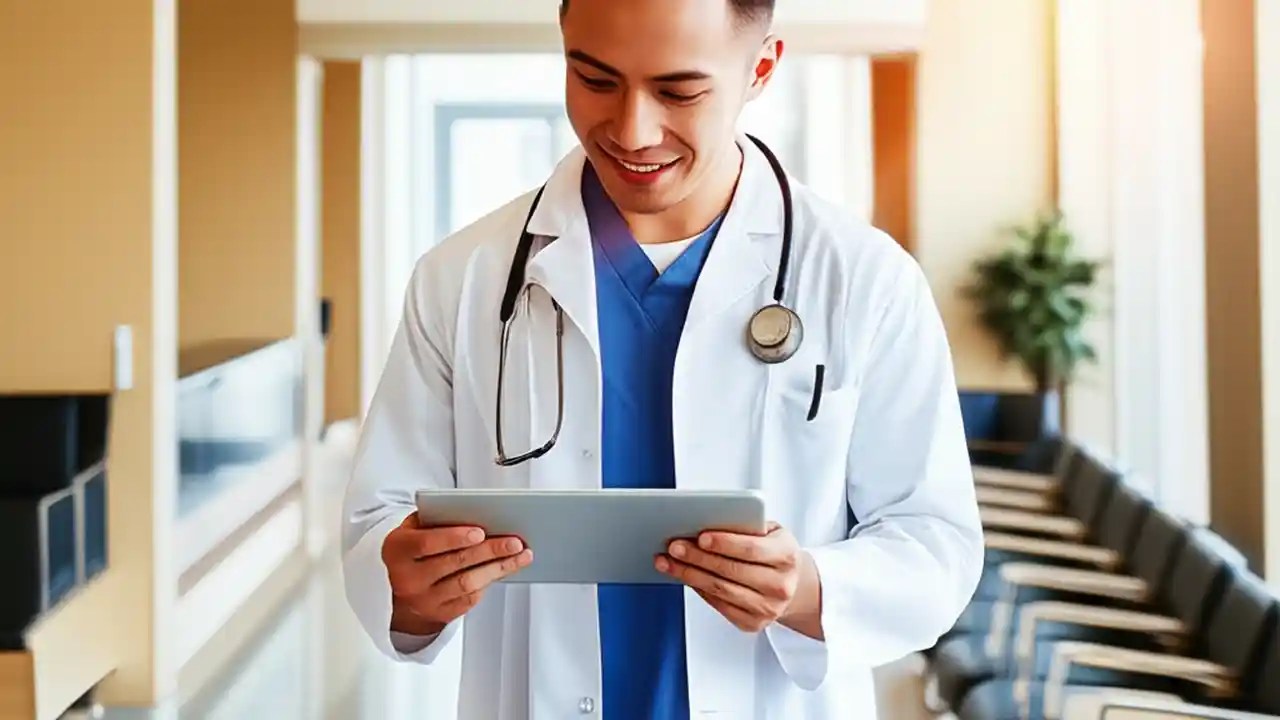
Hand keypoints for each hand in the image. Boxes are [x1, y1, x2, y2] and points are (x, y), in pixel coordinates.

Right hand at [383, 512, 532, 635]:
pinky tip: (505, 568)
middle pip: (455, 564)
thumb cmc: (414, 547)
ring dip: (498, 568)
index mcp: (397, 551)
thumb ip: (436, 520)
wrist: (396, 586)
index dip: (454, 538)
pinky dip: (489, 582)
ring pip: (467, 584)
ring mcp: (423, 600)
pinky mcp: (439, 615)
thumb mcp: (414, 528)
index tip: (480, 532)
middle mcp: (407, 579)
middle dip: (489, 551)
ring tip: (521, 555)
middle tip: (515, 542)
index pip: (427, 544)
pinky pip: (469, 599)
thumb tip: (478, 513)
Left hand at [655, 522, 817, 634]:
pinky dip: (698, 589)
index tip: (701, 536)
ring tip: (668, 562)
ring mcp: (767, 608)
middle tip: (674, 546)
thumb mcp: (770, 531)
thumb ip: (746, 526)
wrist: (792, 584)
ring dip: (689, 574)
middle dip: (698, 557)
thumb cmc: (774, 550)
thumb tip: (705, 523)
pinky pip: (718, 604)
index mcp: (787, 556)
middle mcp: (780, 586)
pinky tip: (684, 576)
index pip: (751, 549)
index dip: (724, 543)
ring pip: (720, 589)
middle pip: (730, 570)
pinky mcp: (752, 623)